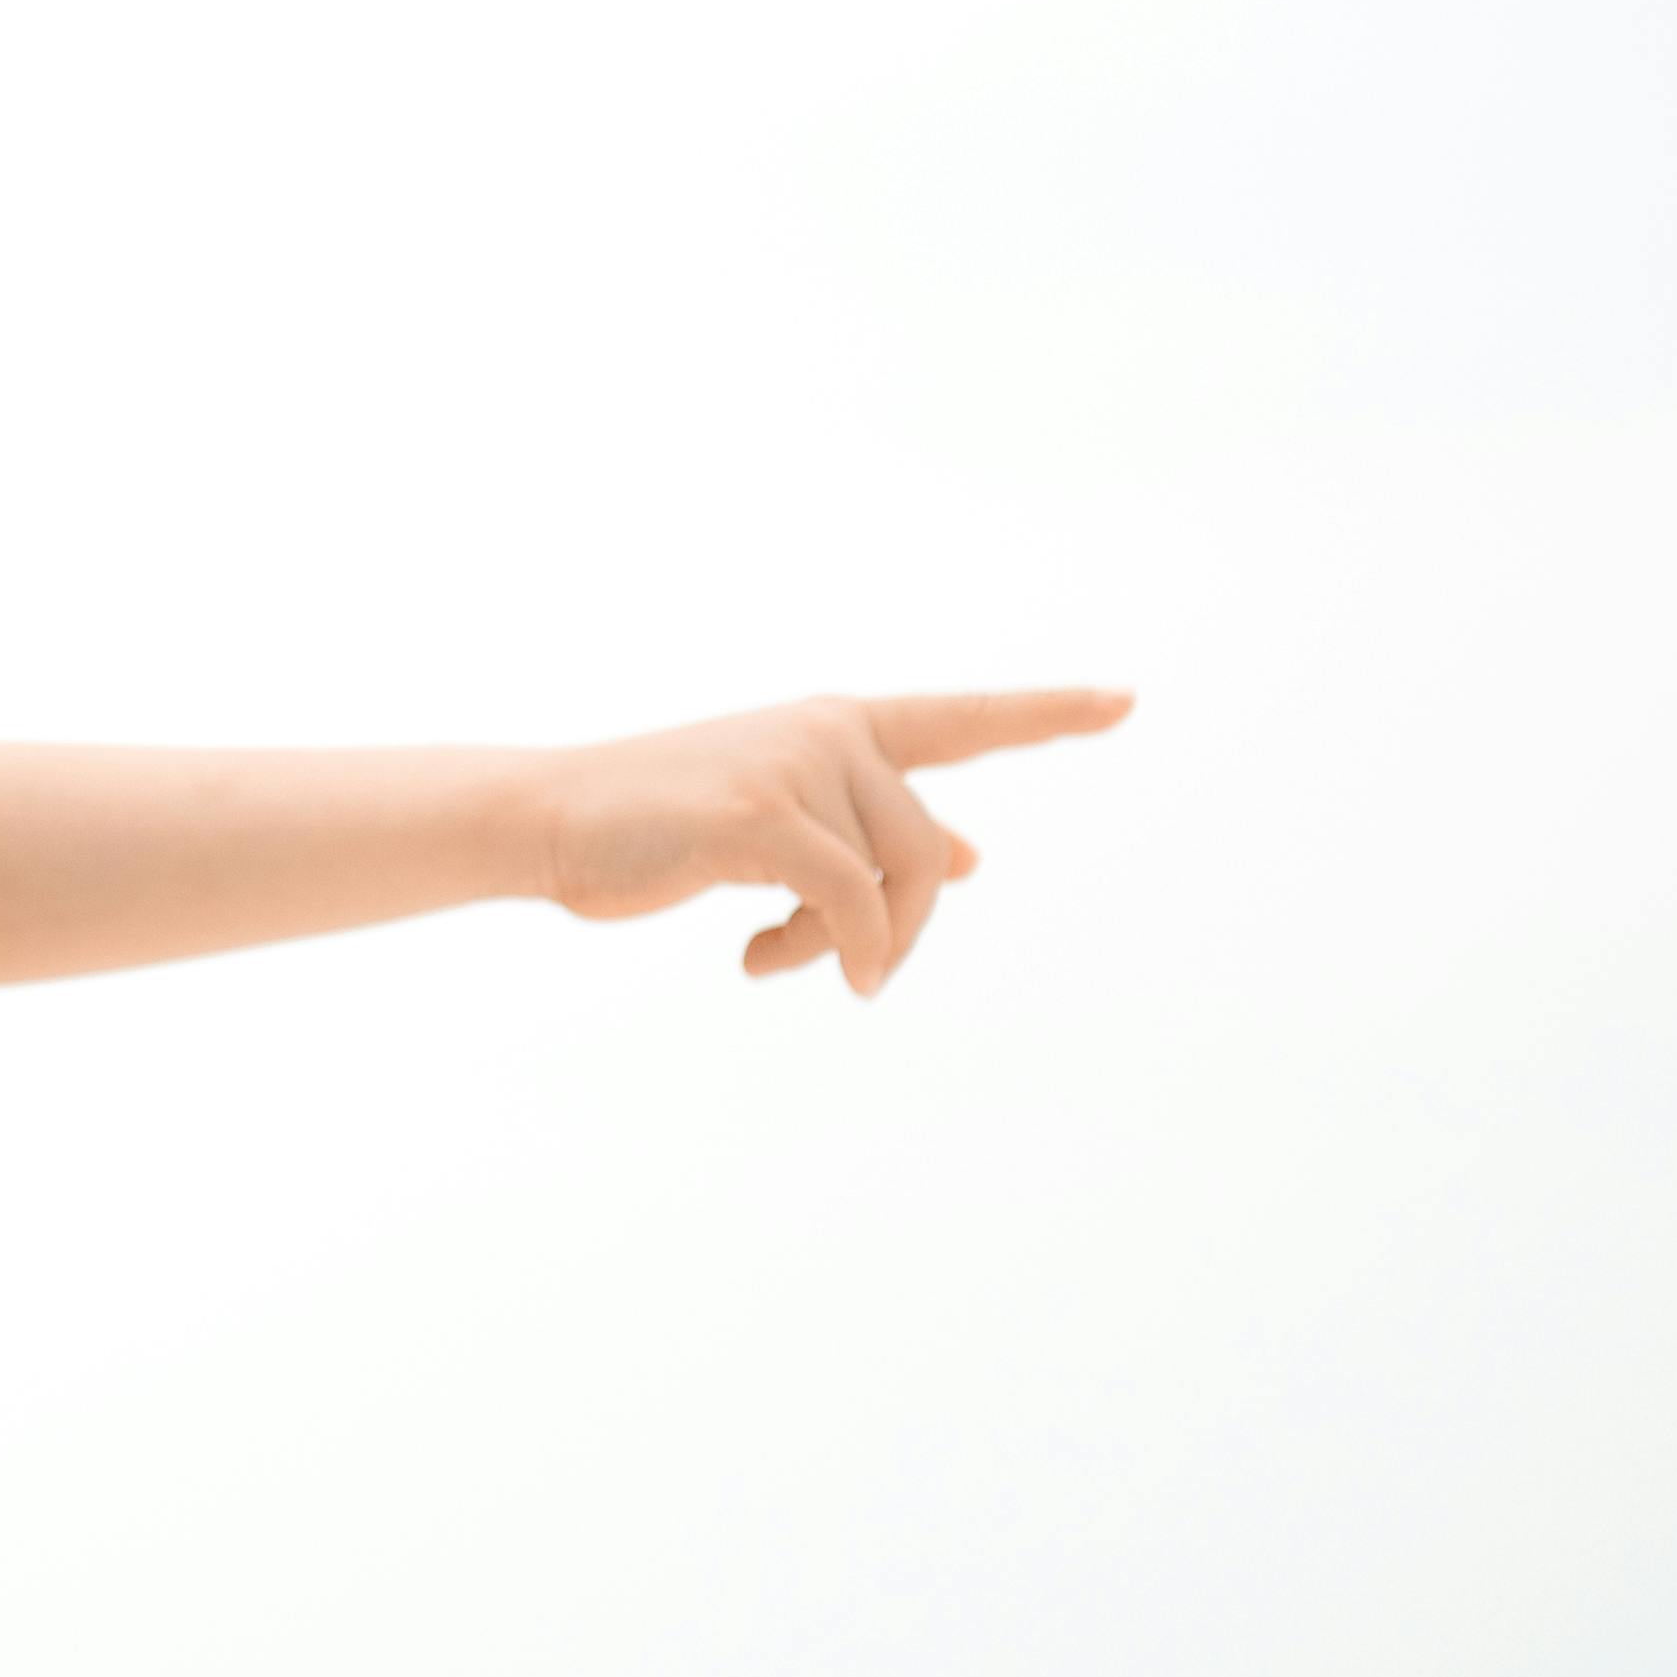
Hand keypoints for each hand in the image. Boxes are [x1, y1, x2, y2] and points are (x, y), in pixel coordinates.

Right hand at [528, 689, 1131, 995]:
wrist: (551, 821)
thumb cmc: (660, 830)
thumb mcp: (781, 822)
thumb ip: (872, 830)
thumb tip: (971, 858)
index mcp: (838, 726)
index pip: (961, 719)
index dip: (1046, 714)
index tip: (1124, 703)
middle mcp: (829, 731)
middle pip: (926, 853)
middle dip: (894, 931)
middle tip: (839, 973)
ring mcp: (795, 764)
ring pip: (889, 885)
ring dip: (845, 948)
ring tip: (774, 956)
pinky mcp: (761, 813)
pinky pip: (848, 904)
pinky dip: (832, 950)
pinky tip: (759, 963)